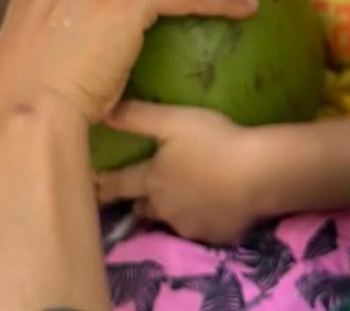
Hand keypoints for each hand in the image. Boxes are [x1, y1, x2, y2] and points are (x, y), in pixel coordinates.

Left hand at [96, 101, 263, 244]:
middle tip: (142, 191)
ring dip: (173, 209)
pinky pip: (201, 227)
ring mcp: (190, 226)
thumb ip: (137, 117)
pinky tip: (214, 204)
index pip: (119, 184)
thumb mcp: (173, 120)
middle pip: (144, 206)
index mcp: (151, 180)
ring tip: (186, 194)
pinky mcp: (214, 236)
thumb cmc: (212, 141)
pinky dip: (202, 217)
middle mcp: (164, 208)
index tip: (93, 185)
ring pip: (172, 219)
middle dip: (141, 199)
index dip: (105, 184)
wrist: (256, 174)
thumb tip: (102, 112)